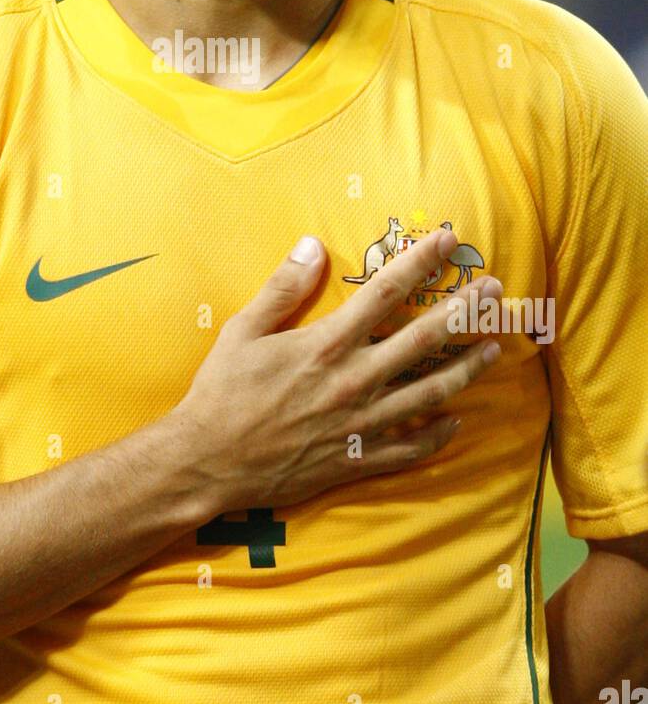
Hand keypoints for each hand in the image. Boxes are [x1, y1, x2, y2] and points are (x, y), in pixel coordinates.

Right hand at [175, 227, 501, 511]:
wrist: (209, 462)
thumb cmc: (221, 391)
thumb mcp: (243, 330)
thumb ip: (283, 287)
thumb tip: (313, 243)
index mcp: (327, 343)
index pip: (387, 293)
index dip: (422, 262)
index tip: (449, 241)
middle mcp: (355, 380)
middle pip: (426, 339)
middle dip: (465, 310)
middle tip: (495, 291)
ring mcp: (362, 423)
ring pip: (432, 392)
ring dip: (468, 368)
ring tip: (494, 349)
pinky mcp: (359, 458)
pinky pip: (412, 447)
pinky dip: (439, 434)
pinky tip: (457, 420)